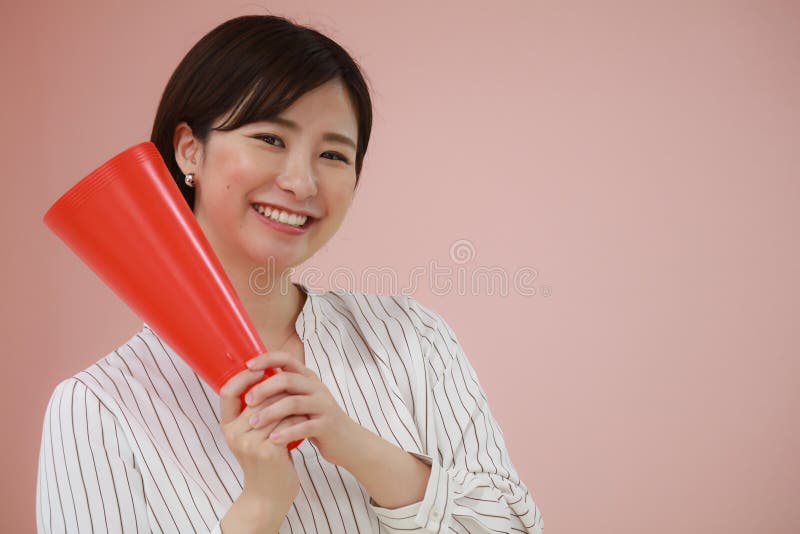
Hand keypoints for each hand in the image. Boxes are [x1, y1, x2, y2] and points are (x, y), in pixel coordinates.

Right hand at [219, 365, 300, 515]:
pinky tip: (306, 418)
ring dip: (291, 402)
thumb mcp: (250, 436)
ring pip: (275, 407)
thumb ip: (252, 413)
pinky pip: (287, 423)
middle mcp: (235, 434)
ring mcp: (250, 443)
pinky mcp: (269, 451)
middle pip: (257, 396)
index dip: (243, 376)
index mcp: (227, 427)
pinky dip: (299, 418)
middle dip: (278, 388)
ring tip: (303, 399)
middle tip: (294, 383)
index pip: (228, 392)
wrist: (268, 496)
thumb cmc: (264, 461)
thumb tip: (266, 377)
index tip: (260, 369)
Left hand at [244, 351, 358, 466]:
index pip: (287, 359)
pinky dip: (287, 432)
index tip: (248, 365)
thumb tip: (253, 383)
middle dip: (263, 389)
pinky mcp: (327, 425)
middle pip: (287, 379)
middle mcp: (317, 388)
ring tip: (253, 424)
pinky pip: (305, 426)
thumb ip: (286, 390)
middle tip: (247, 401)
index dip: (267, 359)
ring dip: (270, 412)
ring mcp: (323, 406)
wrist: (348, 441)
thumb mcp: (304, 399)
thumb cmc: (319, 420)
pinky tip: (273, 439)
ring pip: (293, 403)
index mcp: (308, 379)